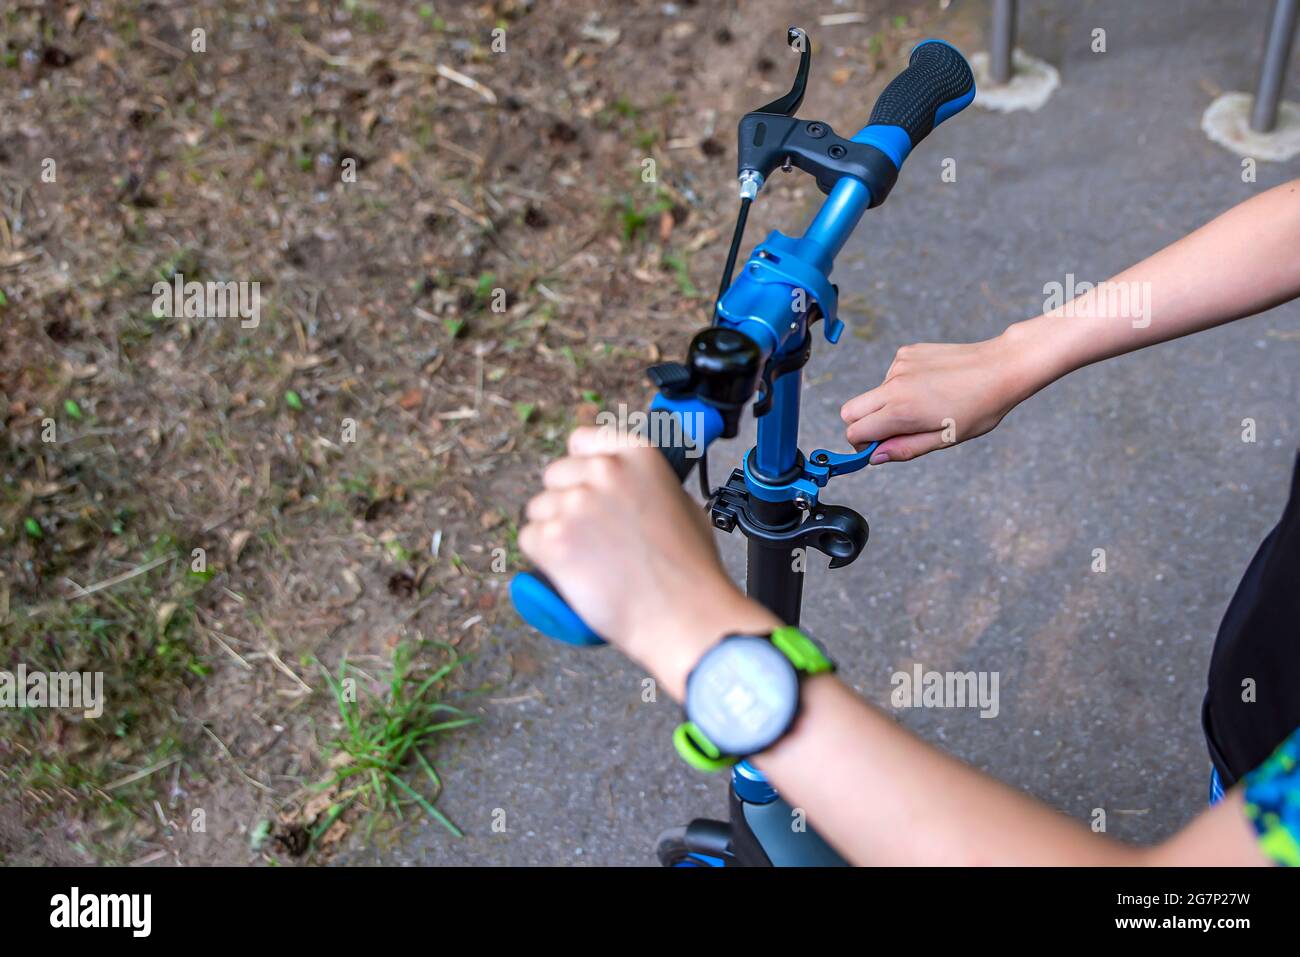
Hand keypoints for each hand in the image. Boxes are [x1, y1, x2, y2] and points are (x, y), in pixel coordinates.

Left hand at [518, 427, 779, 696]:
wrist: (682, 616)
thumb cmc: (691, 570)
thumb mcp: (684, 505)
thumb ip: (648, 484)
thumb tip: (631, 484)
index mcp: (638, 454)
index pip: (582, 439)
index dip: (581, 465)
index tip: (587, 484)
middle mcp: (604, 470)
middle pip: (555, 475)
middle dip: (566, 502)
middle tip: (591, 535)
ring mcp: (576, 503)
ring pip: (539, 509)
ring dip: (555, 531)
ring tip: (588, 559)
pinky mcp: (554, 539)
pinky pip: (529, 538)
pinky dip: (544, 558)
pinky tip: (573, 572)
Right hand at [839, 326, 1048, 462]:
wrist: (1001, 367)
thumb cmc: (979, 407)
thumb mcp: (945, 439)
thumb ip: (905, 448)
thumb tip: (875, 457)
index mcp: (901, 410)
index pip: (855, 431)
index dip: (862, 445)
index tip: (879, 448)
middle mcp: (893, 385)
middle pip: (851, 410)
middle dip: (862, 425)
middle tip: (891, 432)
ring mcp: (899, 365)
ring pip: (874, 394)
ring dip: (888, 405)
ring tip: (926, 405)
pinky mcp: (907, 352)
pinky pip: (890, 376)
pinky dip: (901, 386)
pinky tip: (929, 387)